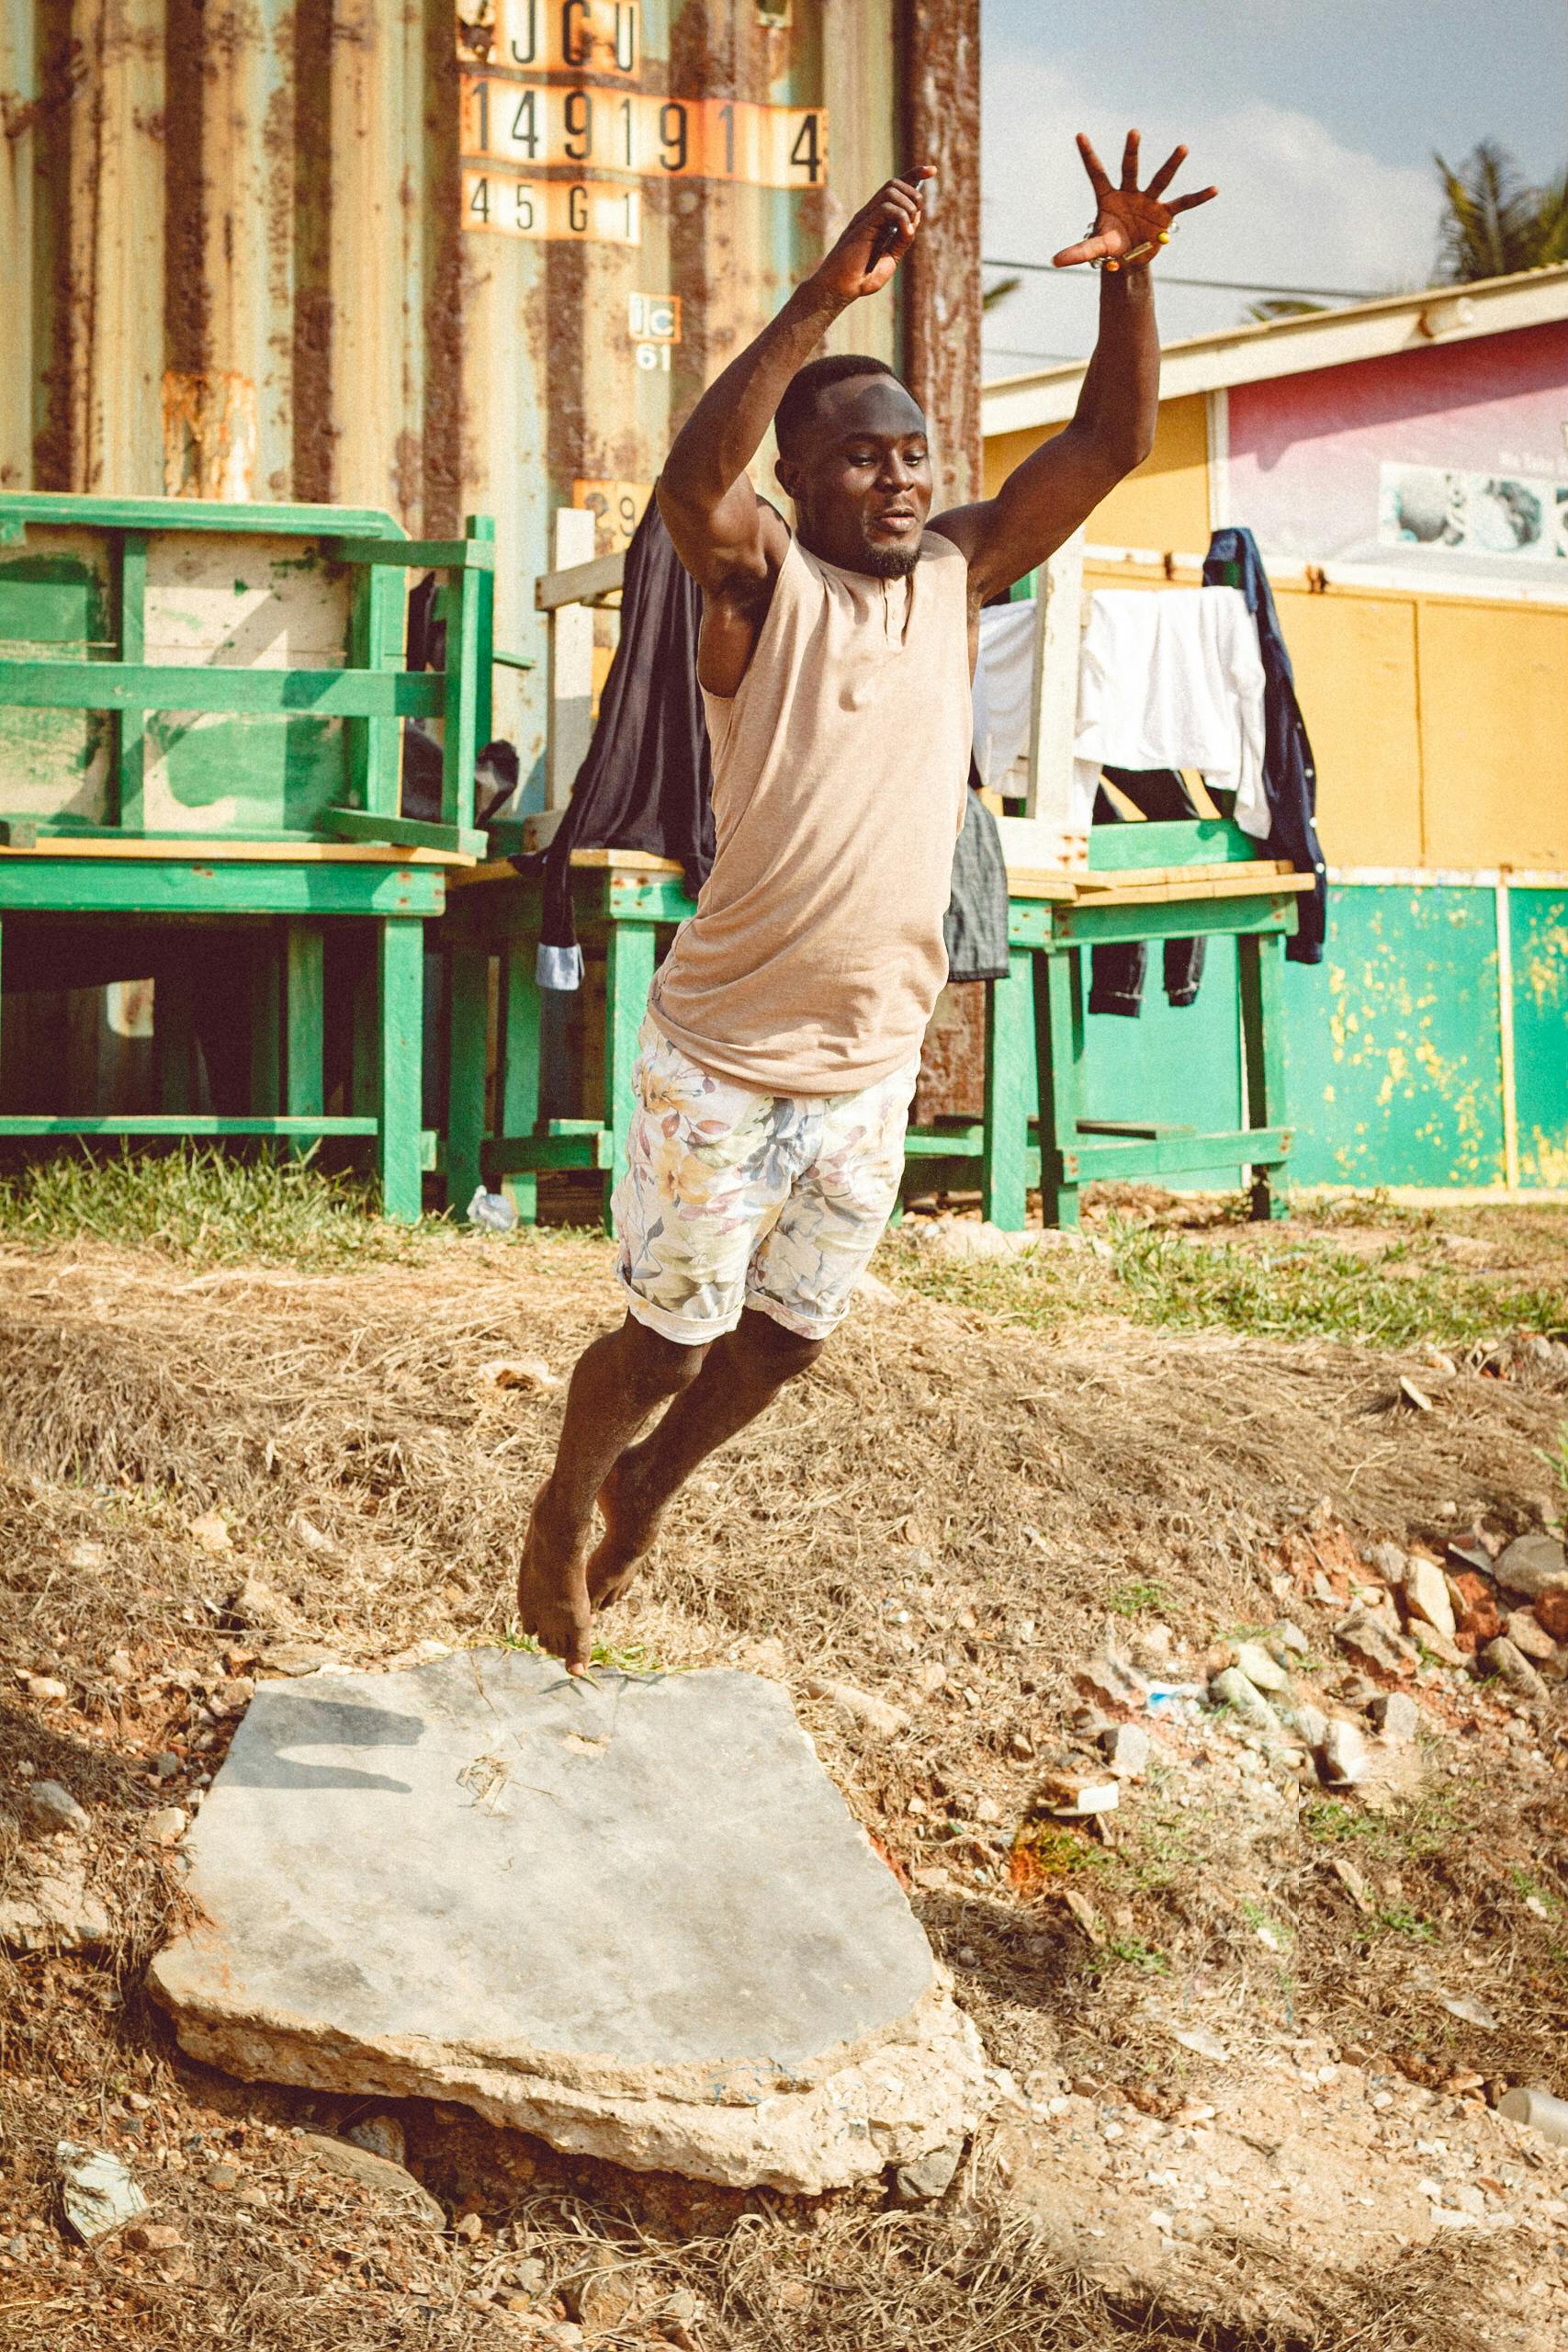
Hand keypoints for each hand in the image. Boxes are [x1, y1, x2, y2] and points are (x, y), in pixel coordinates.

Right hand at [811, 169, 934, 303]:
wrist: (840, 289)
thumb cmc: (861, 277)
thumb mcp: (890, 259)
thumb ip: (902, 241)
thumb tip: (914, 221)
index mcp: (876, 219)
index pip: (895, 188)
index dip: (915, 175)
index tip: (932, 170)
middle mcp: (870, 214)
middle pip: (895, 183)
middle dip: (914, 194)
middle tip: (915, 219)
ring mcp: (865, 218)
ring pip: (891, 190)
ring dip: (908, 206)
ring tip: (908, 230)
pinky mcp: (863, 225)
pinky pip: (887, 207)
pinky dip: (902, 218)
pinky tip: (904, 233)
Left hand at [1052, 130, 1215, 269]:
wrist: (1130, 258)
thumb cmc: (1110, 247)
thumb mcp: (1095, 249)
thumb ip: (1077, 252)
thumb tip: (1054, 261)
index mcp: (1108, 197)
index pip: (1096, 173)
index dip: (1088, 155)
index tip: (1079, 135)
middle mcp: (1130, 193)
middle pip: (1130, 169)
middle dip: (1131, 152)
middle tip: (1133, 133)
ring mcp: (1149, 200)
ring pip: (1160, 179)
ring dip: (1171, 165)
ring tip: (1183, 147)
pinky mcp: (1165, 213)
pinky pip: (1184, 203)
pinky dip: (1198, 198)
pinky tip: (1214, 189)